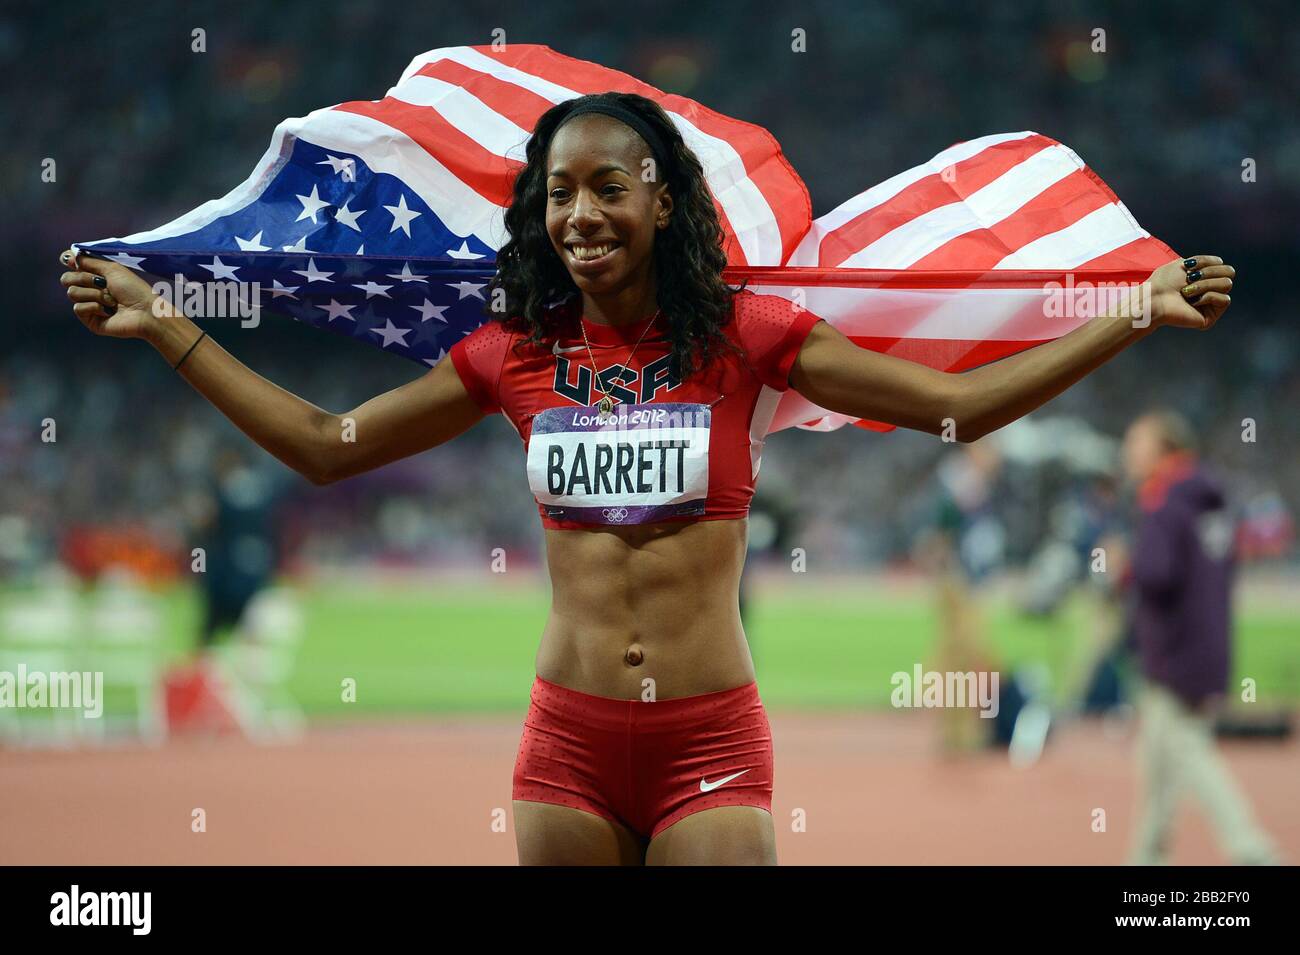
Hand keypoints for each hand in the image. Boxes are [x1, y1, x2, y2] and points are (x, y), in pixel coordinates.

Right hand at [58, 247, 172, 342]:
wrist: (145, 312)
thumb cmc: (134, 289)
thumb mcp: (112, 269)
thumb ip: (89, 261)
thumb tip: (68, 256)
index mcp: (96, 276)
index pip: (72, 266)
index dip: (69, 261)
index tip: (69, 259)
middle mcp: (91, 290)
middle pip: (67, 279)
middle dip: (84, 278)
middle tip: (103, 283)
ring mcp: (89, 305)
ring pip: (72, 293)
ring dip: (95, 294)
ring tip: (113, 300)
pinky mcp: (90, 320)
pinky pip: (78, 308)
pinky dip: (95, 307)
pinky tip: (109, 311)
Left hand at [1145, 254, 1233, 329]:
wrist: (1155, 299)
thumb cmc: (1164, 282)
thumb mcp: (1184, 264)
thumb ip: (1204, 262)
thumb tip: (1220, 262)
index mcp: (1203, 278)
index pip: (1221, 263)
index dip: (1207, 262)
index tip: (1188, 266)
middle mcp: (1209, 289)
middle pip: (1230, 272)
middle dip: (1209, 272)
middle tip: (1189, 279)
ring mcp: (1210, 303)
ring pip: (1227, 284)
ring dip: (1205, 285)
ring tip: (1186, 291)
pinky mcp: (1210, 316)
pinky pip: (1225, 300)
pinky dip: (1208, 297)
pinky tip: (1192, 302)